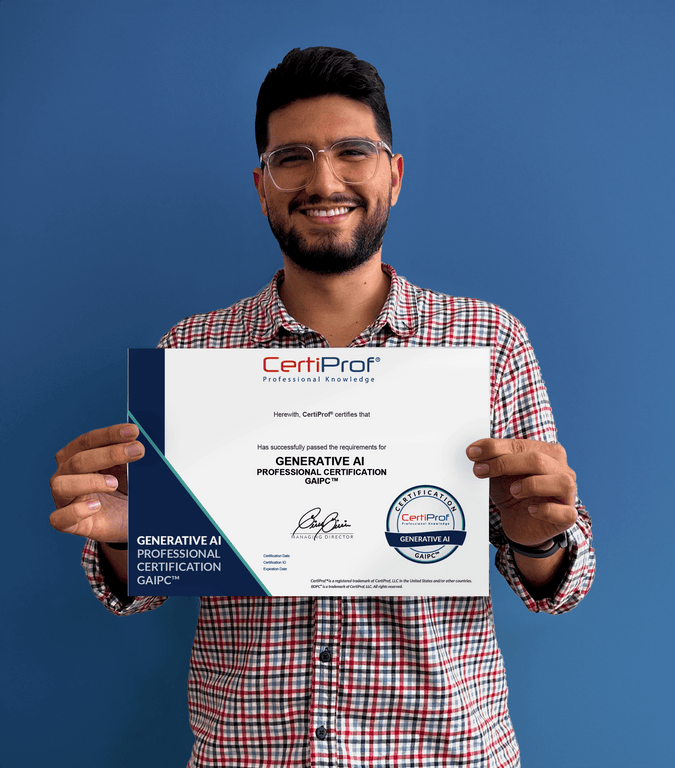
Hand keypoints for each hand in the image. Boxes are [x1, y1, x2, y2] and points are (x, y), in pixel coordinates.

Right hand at [49, 424, 144, 542]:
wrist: (127, 518)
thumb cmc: (123, 488)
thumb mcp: (129, 468)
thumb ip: (128, 453)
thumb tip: (137, 440)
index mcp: (76, 455)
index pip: (88, 440)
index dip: (110, 434)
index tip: (133, 431)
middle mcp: (65, 475)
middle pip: (78, 460)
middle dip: (110, 454)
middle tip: (138, 451)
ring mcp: (63, 499)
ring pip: (61, 486)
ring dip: (89, 482)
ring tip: (114, 483)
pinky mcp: (67, 523)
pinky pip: (59, 518)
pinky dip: (77, 511)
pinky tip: (96, 506)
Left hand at [466, 438, 576, 546]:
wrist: (519, 522)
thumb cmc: (512, 492)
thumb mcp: (500, 473)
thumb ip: (493, 458)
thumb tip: (474, 451)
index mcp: (548, 453)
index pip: (521, 445)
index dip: (495, 448)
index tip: (472, 453)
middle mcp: (563, 470)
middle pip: (537, 460)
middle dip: (505, 464)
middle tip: (480, 470)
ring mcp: (568, 494)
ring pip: (561, 482)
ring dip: (533, 484)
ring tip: (513, 491)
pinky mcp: (568, 517)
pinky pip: (565, 512)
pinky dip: (546, 510)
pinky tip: (531, 510)